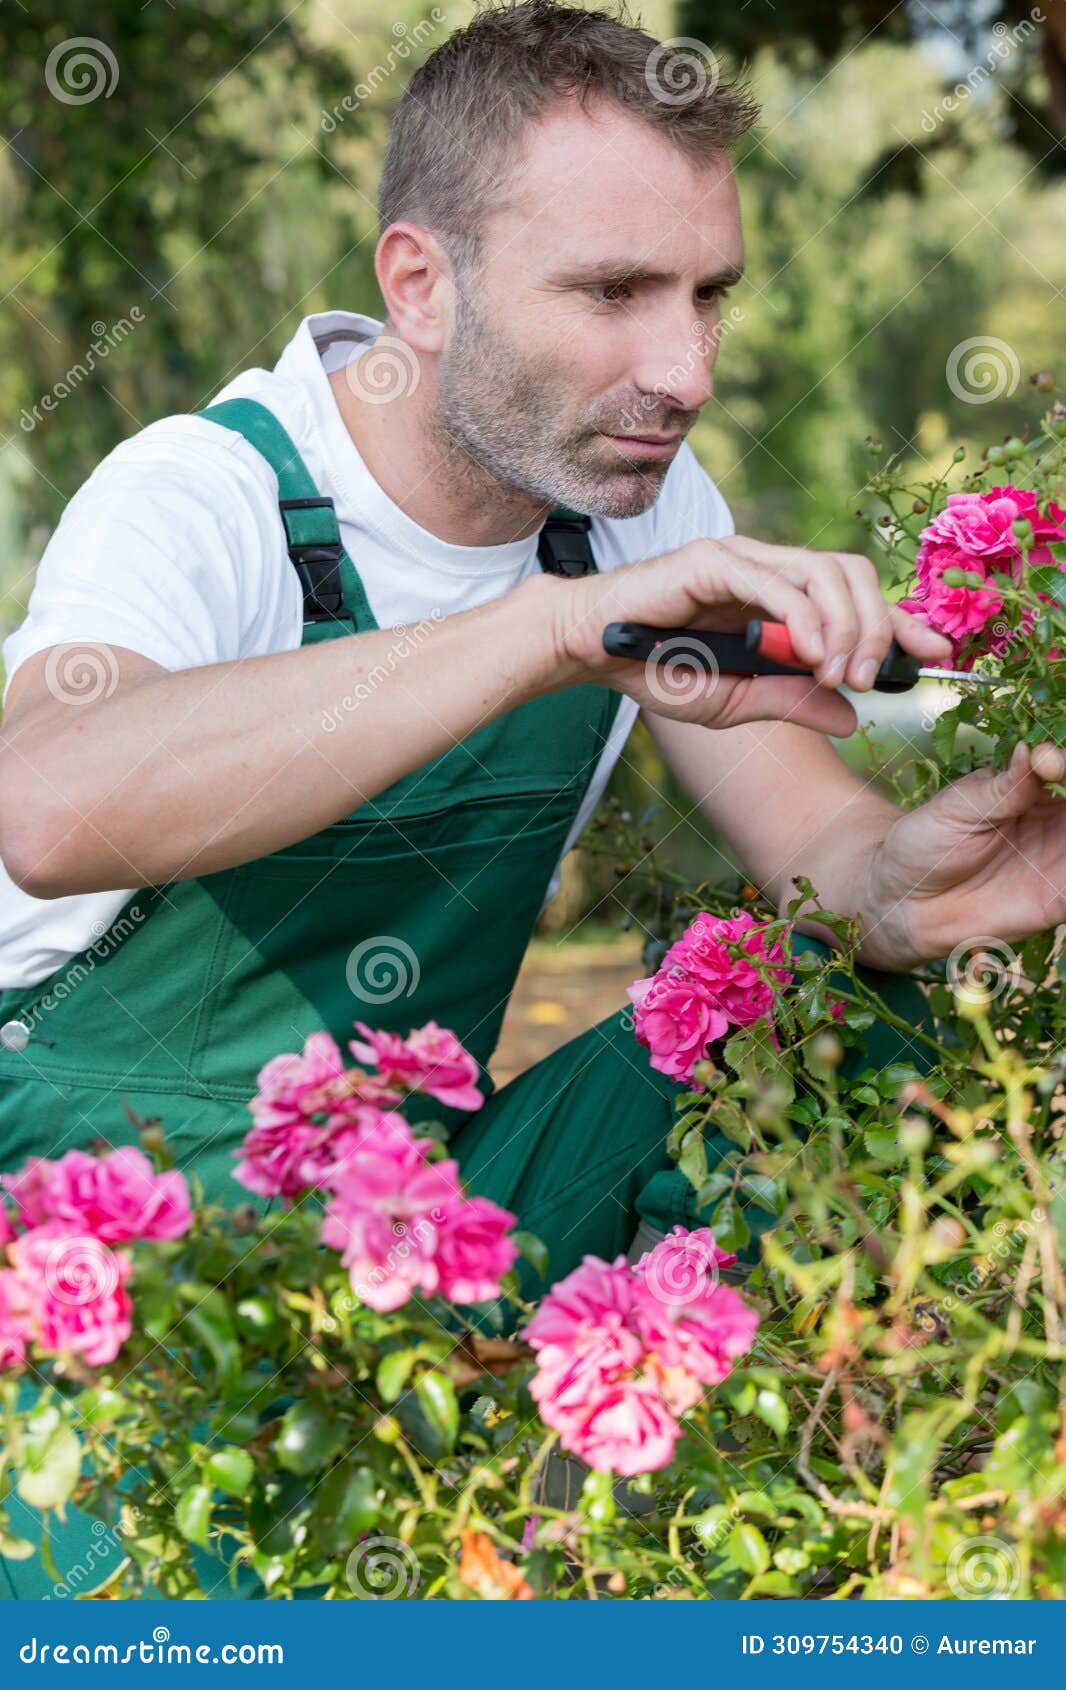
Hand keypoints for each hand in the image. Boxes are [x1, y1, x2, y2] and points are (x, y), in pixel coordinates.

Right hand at [543, 534, 952, 736]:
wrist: (589, 649)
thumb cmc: (654, 669)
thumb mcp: (738, 701)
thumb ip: (794, 702)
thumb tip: (854, 720)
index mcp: (780, 597)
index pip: (857, 594)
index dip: (903, 620)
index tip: (937, 654)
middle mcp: (769, 568)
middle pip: (853, 574)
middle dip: (881, 625)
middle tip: (874, 679)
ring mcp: (744, 558)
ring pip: (826, 573)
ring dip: (848, 626)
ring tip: (844, 674)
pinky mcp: (714, 560)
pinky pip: (779, 584)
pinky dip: (806, 620)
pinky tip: (814, 654)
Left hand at [865, 740, 1065, 968]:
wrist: (904, 899)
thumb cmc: (926, 842)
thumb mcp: (959, 808)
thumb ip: (1003, 788)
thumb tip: (1032, 751)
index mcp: (1037, 788)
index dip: (1064, 763)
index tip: (1046, 761)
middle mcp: (1060, 821)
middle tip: (1065, 780)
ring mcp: (1063, 860)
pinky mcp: (1060, 900)